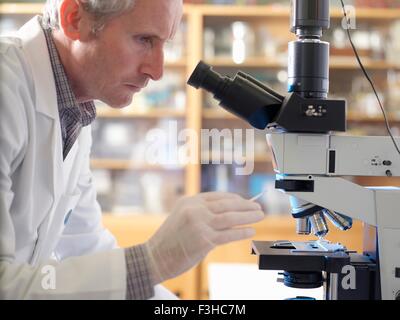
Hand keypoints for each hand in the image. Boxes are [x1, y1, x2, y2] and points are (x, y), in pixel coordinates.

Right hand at [144, 192, 264, 284]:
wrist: (155, 257)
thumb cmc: (170, 239)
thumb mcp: (182, 216)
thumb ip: (201, 212)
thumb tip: (227, 213)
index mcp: (190, 201)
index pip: (218, 196)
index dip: (235, 199)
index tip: (246, 201)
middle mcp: (195, 209)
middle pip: (227, 205)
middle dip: (245, 206)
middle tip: (258, 207)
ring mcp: (200, 224)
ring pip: (230, 218)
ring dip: (248, 216)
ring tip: (260, 216)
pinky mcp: (204, 240)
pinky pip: (228, 235)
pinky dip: (241, 232)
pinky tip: (250, 231)